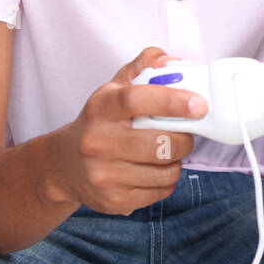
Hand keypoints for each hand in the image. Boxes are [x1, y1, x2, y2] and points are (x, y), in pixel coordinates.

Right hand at [47, 47, 205, 214]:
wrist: (65, 165)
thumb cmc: (101, 122)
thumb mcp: (115, 88)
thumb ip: (144, 66)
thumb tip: (174, 62)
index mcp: (101, 107)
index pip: (136, 100)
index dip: (172, 101)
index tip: (198, 105)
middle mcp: (98, 142)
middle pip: (160, 143)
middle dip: (184, 139)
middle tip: (185, 133)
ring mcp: (103, 174)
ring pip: (166, 170)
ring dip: (176, 161)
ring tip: (166, 152)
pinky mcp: (113, 200)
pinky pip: (161, 191)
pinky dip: (167, 181)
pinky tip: (154, 170)